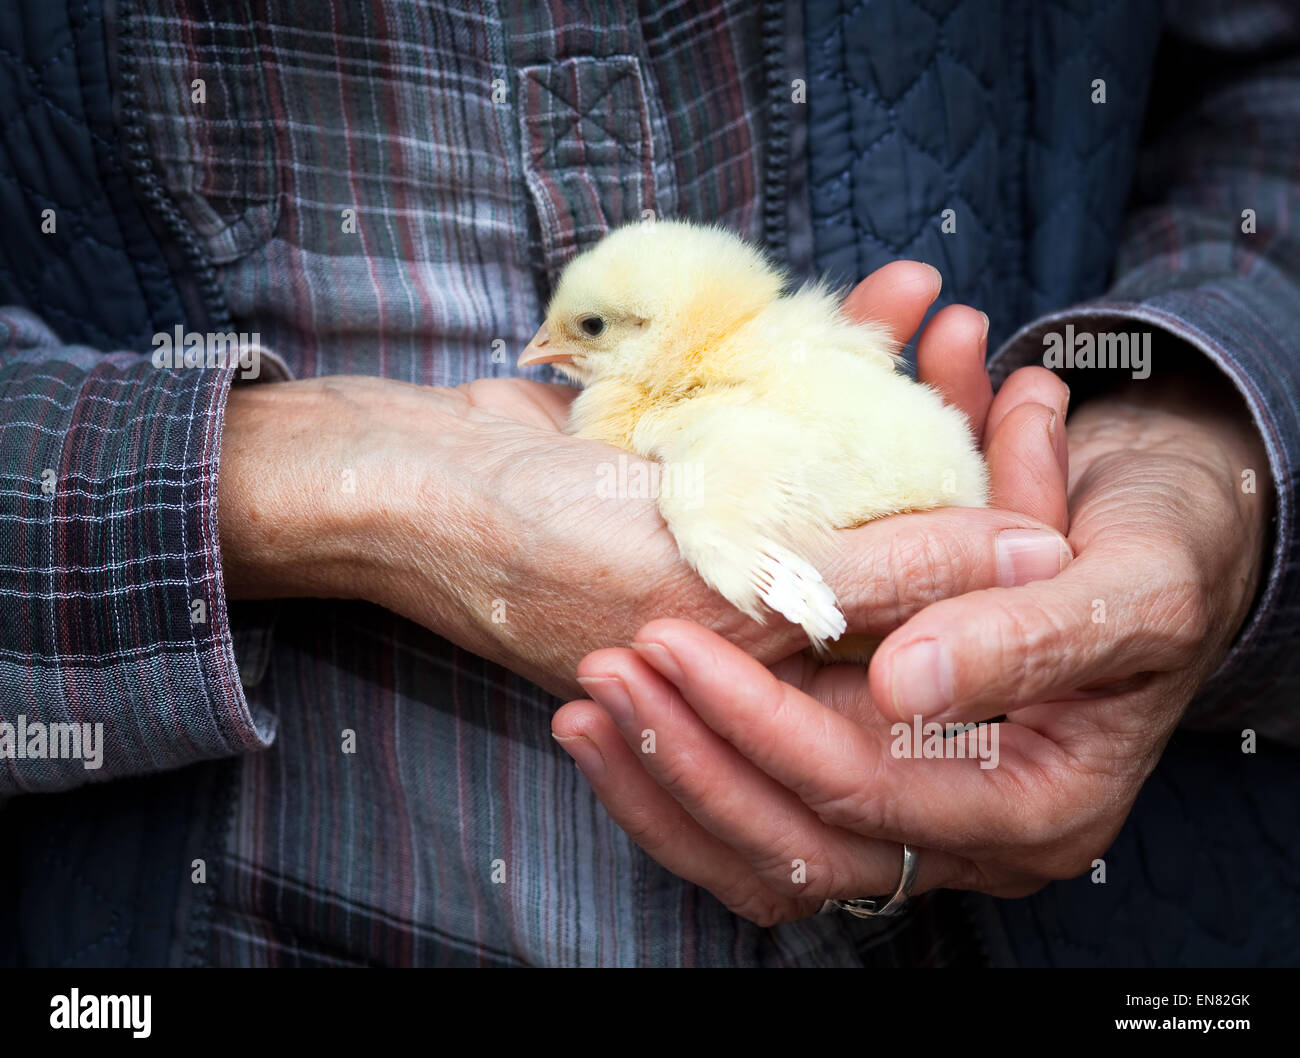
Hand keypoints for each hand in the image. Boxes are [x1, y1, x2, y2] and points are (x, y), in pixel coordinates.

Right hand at [217, 263, 1069, 697]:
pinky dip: (830, 354)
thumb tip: (1033, 561)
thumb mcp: (723, 571)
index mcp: (778, 680)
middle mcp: (762, 614)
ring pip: (847, 461)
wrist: (411, 478)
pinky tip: (881, 295)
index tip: (1040, 449)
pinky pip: (791, 411)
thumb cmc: (539, 548)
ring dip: (895, 380)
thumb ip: (882, 572)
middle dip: (947, 439)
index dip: (990, 537)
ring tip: (942, 303)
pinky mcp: (701, 466)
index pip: (928, 621)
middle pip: (894, 531)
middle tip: (994, 356)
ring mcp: (729, 533)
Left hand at [553, 360, 1271, 922]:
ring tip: (584, 711)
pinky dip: (681, 779)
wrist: (1149, 542)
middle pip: (802, 846)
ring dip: (668, 783)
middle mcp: (967, 836)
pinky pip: (760, 822)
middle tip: (606, 678)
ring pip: (766, 853)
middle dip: (692, 762)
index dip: (764, 726)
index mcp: (1039, 807)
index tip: (671, 645)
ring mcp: (912, 819)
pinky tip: (615, 726)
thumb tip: (902, 686)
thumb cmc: (1155, 555)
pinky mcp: (869, 782)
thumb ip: (1025, 636)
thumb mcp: (1122, 584)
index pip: (868, 793)